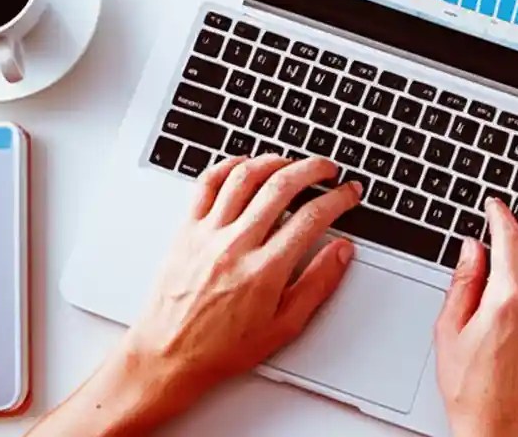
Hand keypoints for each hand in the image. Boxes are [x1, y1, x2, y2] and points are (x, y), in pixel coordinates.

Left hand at [123, 154, 360, 397]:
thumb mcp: (284, 327)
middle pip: (281, 186)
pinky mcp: (186, 230)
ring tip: (291, 162)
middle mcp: (236, 245)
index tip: (348, 194)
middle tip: (328, 169)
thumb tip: (342, 251)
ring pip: (245, 177)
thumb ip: (318, 284)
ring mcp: (208, 234)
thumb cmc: (223, 348)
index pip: (311, 218)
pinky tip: (245, 164)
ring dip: (274, 160)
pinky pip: (207, 184)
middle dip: (313, 169)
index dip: (338, 199)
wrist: (168, 355)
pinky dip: (228, 165)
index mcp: (265, 271)